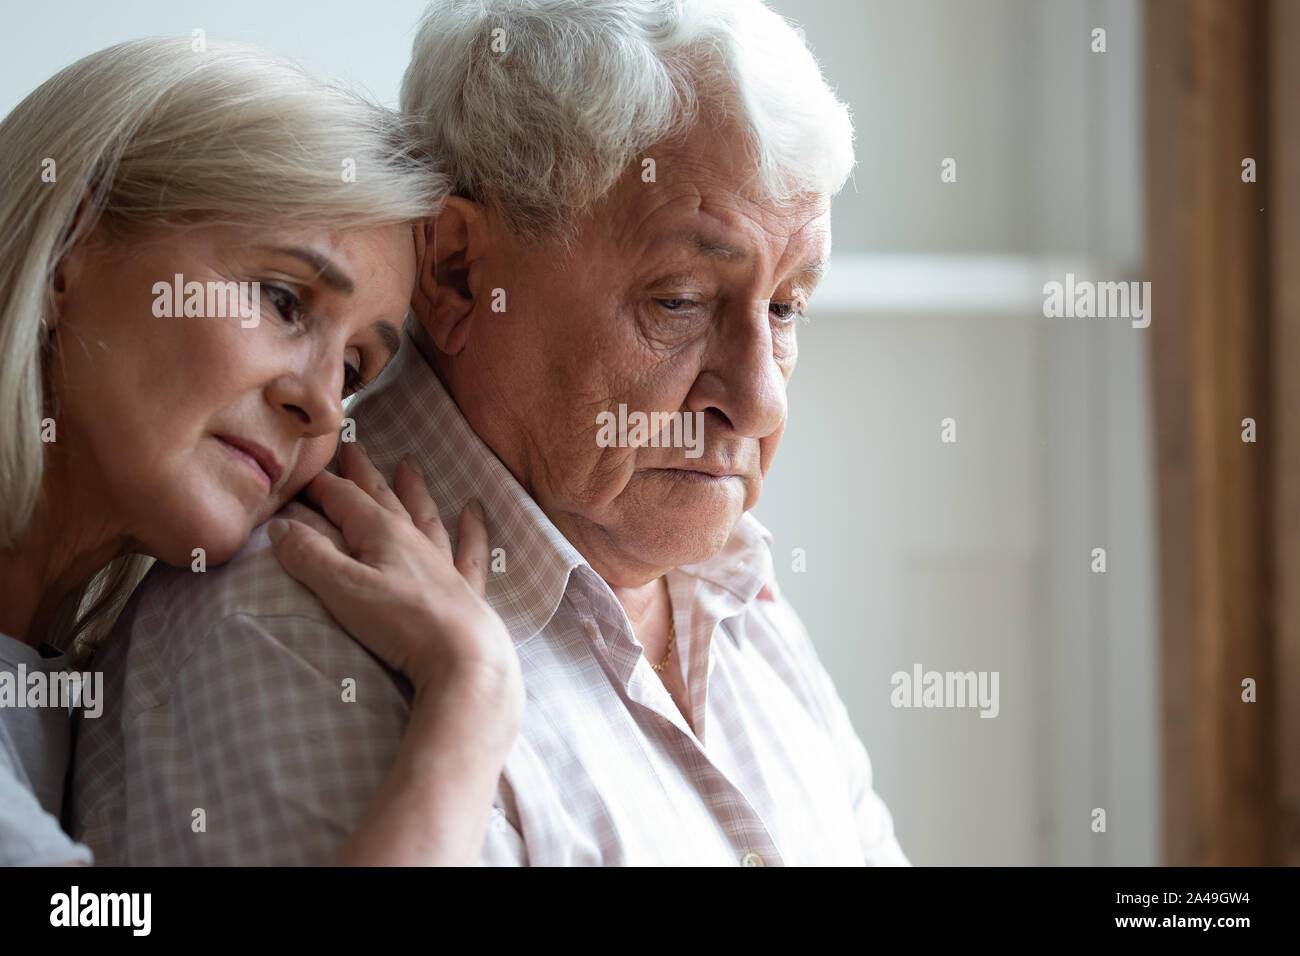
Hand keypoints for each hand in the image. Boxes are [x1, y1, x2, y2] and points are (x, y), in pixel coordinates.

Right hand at [267, 442, 521, 730]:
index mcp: (383, 533)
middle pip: (384, 498)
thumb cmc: (402, 623)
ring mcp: (442, 563)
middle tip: (353, 448)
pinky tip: (474, 512)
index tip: (302, 470)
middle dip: (364, 473)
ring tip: (409, 463)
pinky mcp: (463, 589)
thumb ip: (310, 556)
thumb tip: (281, 526)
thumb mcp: (343, 589)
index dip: (321, 484)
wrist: (464, 656)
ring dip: (414, 489)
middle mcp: (414, 540)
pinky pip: (468, 550)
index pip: (345, 498)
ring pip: (425, 515)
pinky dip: (471, 529)